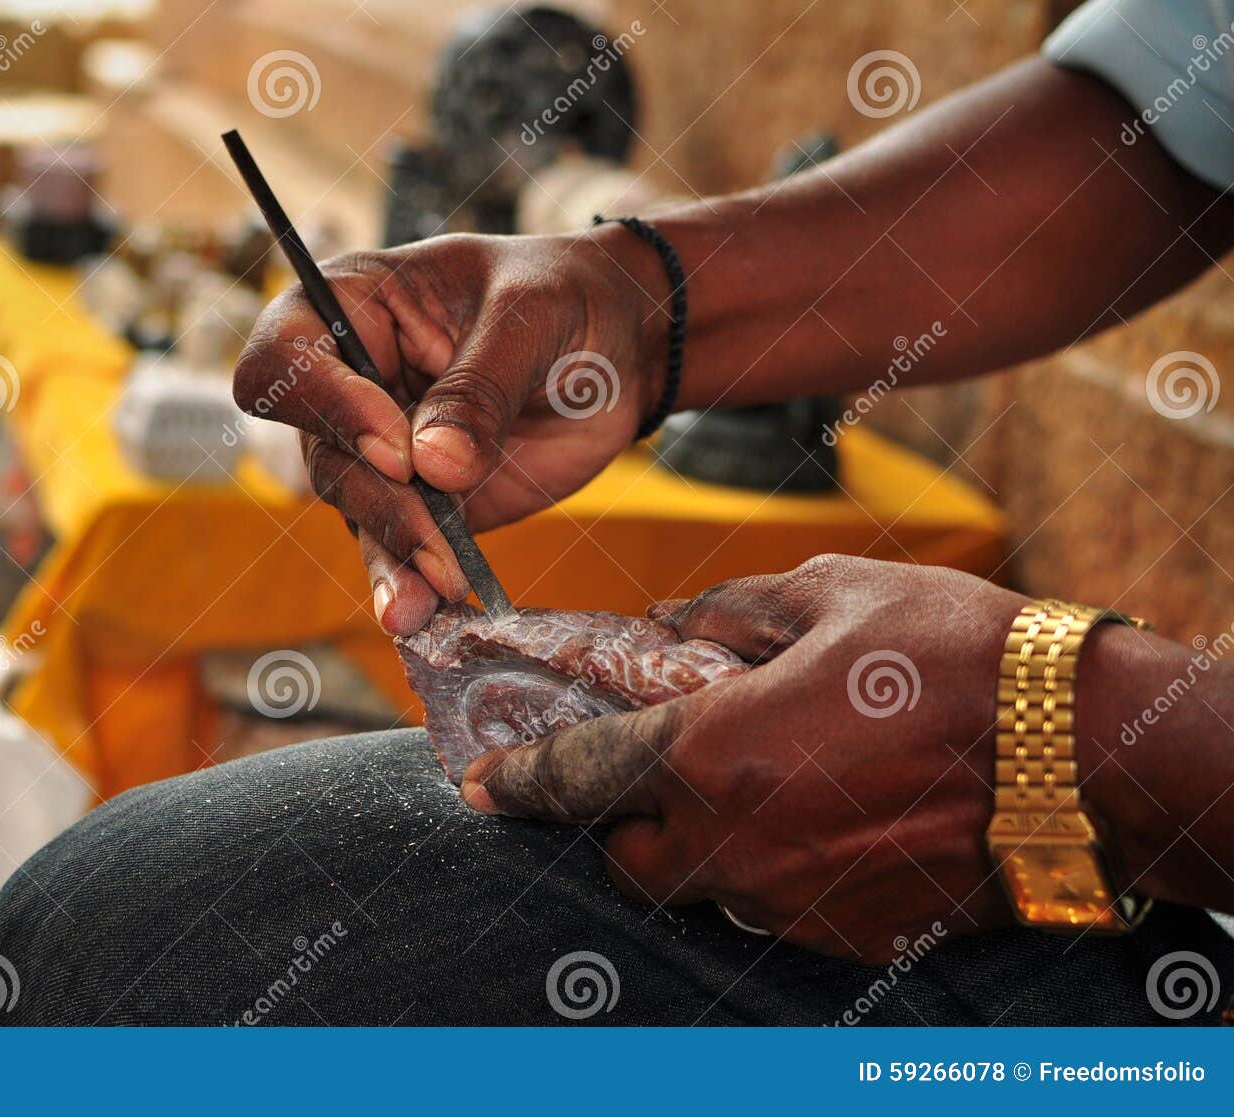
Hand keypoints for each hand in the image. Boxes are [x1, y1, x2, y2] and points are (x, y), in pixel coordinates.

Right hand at [233, 229, 666, 634]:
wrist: (618, 347)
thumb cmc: (566, 297)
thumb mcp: (531, 317)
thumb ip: (480, 385)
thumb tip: (433, 466)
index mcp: (352, 305)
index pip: (284, 359)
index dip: (326, 406)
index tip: (399, 448)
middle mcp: (347, 379)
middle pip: (320, 449)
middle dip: (379, 499)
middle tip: (440, 537)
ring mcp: (378, 447)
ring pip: (355, 507)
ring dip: (395, 550)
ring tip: (442, 586)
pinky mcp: (417, 502)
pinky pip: (395, 547)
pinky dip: (407, 581)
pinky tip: (421, 614)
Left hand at [459, 554, 1031, 962]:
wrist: (1087, 760)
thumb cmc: (956, 659)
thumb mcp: (831, 596)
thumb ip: (731, 612)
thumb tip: (678, 626)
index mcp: (710, 756)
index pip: (579, 777)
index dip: (519, 778)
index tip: (480, 781)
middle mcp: (735, 844)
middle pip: (629, 857)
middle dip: (618, 824)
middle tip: (644, 781)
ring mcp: (792, 901)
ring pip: (704, 890)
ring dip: (701, 848)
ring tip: (751, 792)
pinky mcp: (849, 936)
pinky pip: (776, 909)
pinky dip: (771, 870)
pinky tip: (818, 822)